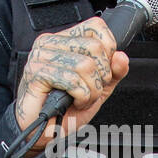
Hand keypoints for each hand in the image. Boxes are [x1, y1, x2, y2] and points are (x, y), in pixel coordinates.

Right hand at [14, 18, 129, 156]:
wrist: (42, 131)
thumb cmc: (64, 108)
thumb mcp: (98, 88)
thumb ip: (113, 72)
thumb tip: (121, 57)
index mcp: (63, 40)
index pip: (96, 27)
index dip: (108, 50)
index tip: (101, 72)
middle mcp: (49, 43)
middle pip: (95, 47)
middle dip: (101, 76)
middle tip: (90, 91)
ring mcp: (40, 57)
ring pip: (86, 65)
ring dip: (91, 91)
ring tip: (81, 99)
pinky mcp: (36, 74)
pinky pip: (73, 81)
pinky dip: (81, 97)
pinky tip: (73, 102)